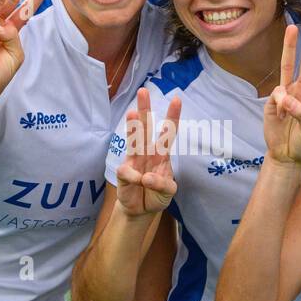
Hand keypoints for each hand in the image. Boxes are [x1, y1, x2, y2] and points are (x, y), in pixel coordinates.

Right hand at [116, 87, 180, 218]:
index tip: (177, 99)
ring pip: (133, 140)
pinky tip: (139, 182)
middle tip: (143, 91)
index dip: (172, 116)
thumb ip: (163, 185)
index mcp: (161, 154)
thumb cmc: (156, 194)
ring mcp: (134, 160)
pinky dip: (134, 177)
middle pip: (145, 127)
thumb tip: (146, 178)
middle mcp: (147, 152)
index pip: (168, 132)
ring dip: (133, 127)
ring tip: (133, 114)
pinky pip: (128, 171)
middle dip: (144, 109)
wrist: (141, 209)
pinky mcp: (124, 172)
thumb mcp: (168, 192)